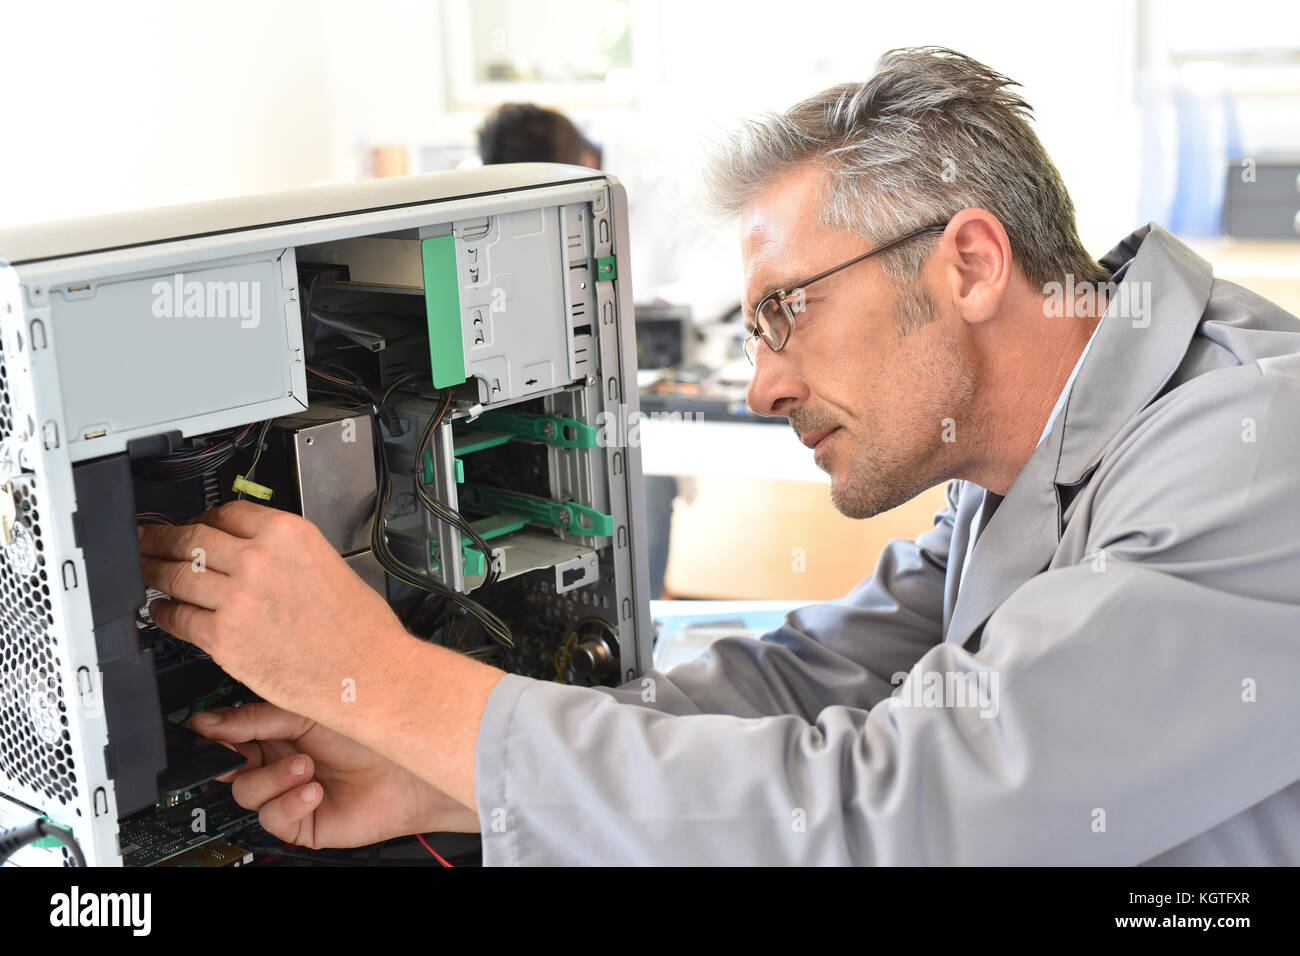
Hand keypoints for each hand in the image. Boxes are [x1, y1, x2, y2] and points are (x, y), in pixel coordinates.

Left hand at [138, 500, 414, 721]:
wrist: (369, 674)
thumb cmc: (361, 629)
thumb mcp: (330, 564)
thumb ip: (287, 554)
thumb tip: (255, 554)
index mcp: (289, 535)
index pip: (227, 512)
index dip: (203, 518)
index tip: (194, 524)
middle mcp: (259, 560)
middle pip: (191, 538)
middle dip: (162, 538)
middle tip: (147, 539)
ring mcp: (237, 598)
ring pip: (177, 576)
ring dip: (154, 572)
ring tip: (144, 571)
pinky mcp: (224, 638)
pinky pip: (179, 618)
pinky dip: (164, 613)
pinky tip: (162, 609)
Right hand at [191, 701, 480, 847]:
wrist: (413, 768)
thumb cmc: (377, 732)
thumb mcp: (310, 712)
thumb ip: (258, 717)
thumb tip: (209, 720)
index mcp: (279, 728)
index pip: (231, 733)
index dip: (216, 734)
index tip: (203, 729)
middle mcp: (281, 760)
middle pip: (231, 765)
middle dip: (237, 758)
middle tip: (247, 750)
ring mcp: (290, 791)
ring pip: (246, 793)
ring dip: (273, 779)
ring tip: (307, 765)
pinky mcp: (301, 821)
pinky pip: (272, 819)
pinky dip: (289, 803)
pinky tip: (314, 788)